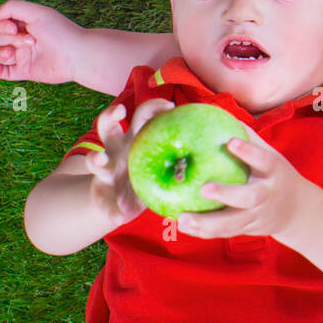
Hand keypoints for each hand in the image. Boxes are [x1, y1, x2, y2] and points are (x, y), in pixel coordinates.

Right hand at [0, 0, 84, 84]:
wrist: (76, 55)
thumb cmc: (59, 31)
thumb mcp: (36, 12)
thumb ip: (12, 7)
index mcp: (26, 24)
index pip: (0, 22)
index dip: (2, 24)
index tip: (16, 26)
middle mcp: (23, 39)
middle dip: (10, 38)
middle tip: (32, 40)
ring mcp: (24, 56)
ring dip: (2, 53)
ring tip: (14, 53)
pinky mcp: (25, 71)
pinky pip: (4, 72)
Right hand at [86, 97, 174, 223]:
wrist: (121, 201)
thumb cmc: (150, 176)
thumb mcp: (163, 165)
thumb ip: (184, 156)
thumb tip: (228, 141)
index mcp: (132, 139)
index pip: (137, 117)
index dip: (151, 107)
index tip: (168, 105)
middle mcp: (115, 150)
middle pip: (107, 127)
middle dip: (109, 115)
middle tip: (120, 110)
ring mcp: (105, 171)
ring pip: (94, 159)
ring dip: (94, 159)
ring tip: (100, 161)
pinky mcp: (101, 196)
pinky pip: (106, 204)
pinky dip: (113, 210)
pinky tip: (120, 217)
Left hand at [176, 128, 310, 239]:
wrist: (296, 210)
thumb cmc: (274, 174)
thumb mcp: (269, 154)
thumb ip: (247, 138)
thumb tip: (214, 113)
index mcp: (274, 171)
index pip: (264, 160)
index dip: (249, 152)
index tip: (231, 143)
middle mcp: (267, 194)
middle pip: (249, 197)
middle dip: (226, 194)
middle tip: (203, 188)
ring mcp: (257, 215)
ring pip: (233, 223)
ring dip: (207, 223)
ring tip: (182, 219)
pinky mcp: (248, 230)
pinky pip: (224, 233)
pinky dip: (203, 232)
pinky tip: (183, 227)